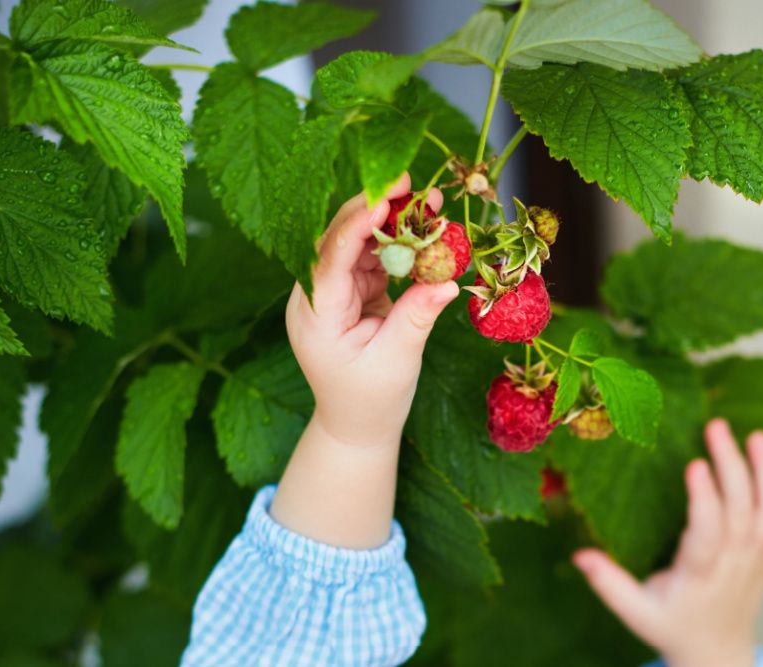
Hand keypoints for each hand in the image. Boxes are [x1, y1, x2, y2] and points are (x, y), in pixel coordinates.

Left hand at [285, 172, 457, 448]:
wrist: (356, 424)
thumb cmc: (371, 399)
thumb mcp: (397, 361)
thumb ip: (417, 318)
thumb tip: (448, 281)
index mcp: (315, 316)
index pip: (329, 259)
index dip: (356, 224)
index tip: (385, 198)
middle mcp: (316, 297)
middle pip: (339, 240)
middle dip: (375, 210)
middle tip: (410, 181)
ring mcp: (332, 292)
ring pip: (358, 242)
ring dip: (392, 221)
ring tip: (429, 202)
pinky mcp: (350, 291)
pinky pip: (374, 257)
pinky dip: (399, 243)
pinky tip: (425, 228)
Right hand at [573, 418, 762, 666]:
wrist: (717, 655)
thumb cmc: (672, 626)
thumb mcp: (635, 611)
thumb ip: (608, 583)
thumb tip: (578, 554)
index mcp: (700, 575)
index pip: (707, 533)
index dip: (705, 499)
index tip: (695, 463)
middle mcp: (734, 564)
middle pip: (741, 511)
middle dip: (732, 466)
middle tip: (716, 426)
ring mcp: (757, 560)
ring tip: (757, 435)